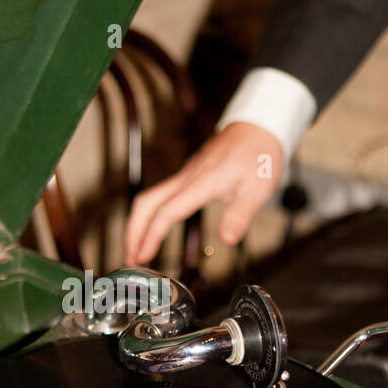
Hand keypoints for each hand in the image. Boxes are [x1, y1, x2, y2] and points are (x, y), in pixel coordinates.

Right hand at [124, 122, 284, 264]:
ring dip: (138, 225)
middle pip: (146, 203)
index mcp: (203, 182)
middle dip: (133, 232)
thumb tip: (227, 239)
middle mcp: (187, 178)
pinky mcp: (187, 176)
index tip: (143, 256)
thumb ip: (240, 215)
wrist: (257, 128)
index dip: (152, 235)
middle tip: (130, 259)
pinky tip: (154, 230)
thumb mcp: (258, 189)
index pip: (167, 211)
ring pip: (150, 199)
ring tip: (136, 251)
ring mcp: (185, 176)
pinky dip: (150, 215)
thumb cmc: (258, 155)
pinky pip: (160, 196)